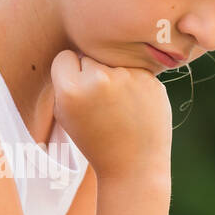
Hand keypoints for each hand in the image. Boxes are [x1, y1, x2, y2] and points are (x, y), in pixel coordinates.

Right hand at [50, 49, 172, 180]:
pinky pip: (134, 69)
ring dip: (114, 75)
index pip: (64, 58)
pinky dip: (134, 82)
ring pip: (113, 61)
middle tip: (100, 104)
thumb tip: (78, 48)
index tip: (78, 94)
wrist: (134, 166)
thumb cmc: (96, 141)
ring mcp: (128, 77)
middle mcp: (99, 79)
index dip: (69, 75)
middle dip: (92, 73)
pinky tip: (135, 106)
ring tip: (119, 107)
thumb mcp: (66, 115)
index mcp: (70, 90)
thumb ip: (66, 82)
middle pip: (89, 56)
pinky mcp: (150, 79)